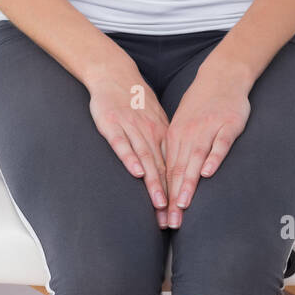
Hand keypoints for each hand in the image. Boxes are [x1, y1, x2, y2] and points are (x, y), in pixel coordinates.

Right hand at [87, 59, 170, 222]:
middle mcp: (150, 133)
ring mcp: (131, 128)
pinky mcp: (112, 124)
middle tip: (173, 221)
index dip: (178, 192)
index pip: (173, 168)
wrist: (114, 73)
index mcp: (161, 134)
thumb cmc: (135, 100)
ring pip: (146, 160)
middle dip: (168, 197)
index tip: (182, 215)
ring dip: (154, 183)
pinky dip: (130, 158)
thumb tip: (173, 169)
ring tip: (160, 205)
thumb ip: (162, 143)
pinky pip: (122, 144)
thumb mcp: (155, 120)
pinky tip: (136, 173)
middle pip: (162, 169)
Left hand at [163, 60, 251, 227]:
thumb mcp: (183, 125)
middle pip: (178, 170)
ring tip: (183, 204)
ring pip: (195, 159)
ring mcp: (208, 129)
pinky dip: (213, 157)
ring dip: (188, 183)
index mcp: (176, 137)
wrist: (222, 76)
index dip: (165, 197)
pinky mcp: (228, 124)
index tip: (162, 220)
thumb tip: (168, 178)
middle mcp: (188, 134)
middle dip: (173, 198)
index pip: (167, 172)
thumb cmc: (202, 105)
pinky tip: (208, 173)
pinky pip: (220, 143)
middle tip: (170, 222)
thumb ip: (177, 150)